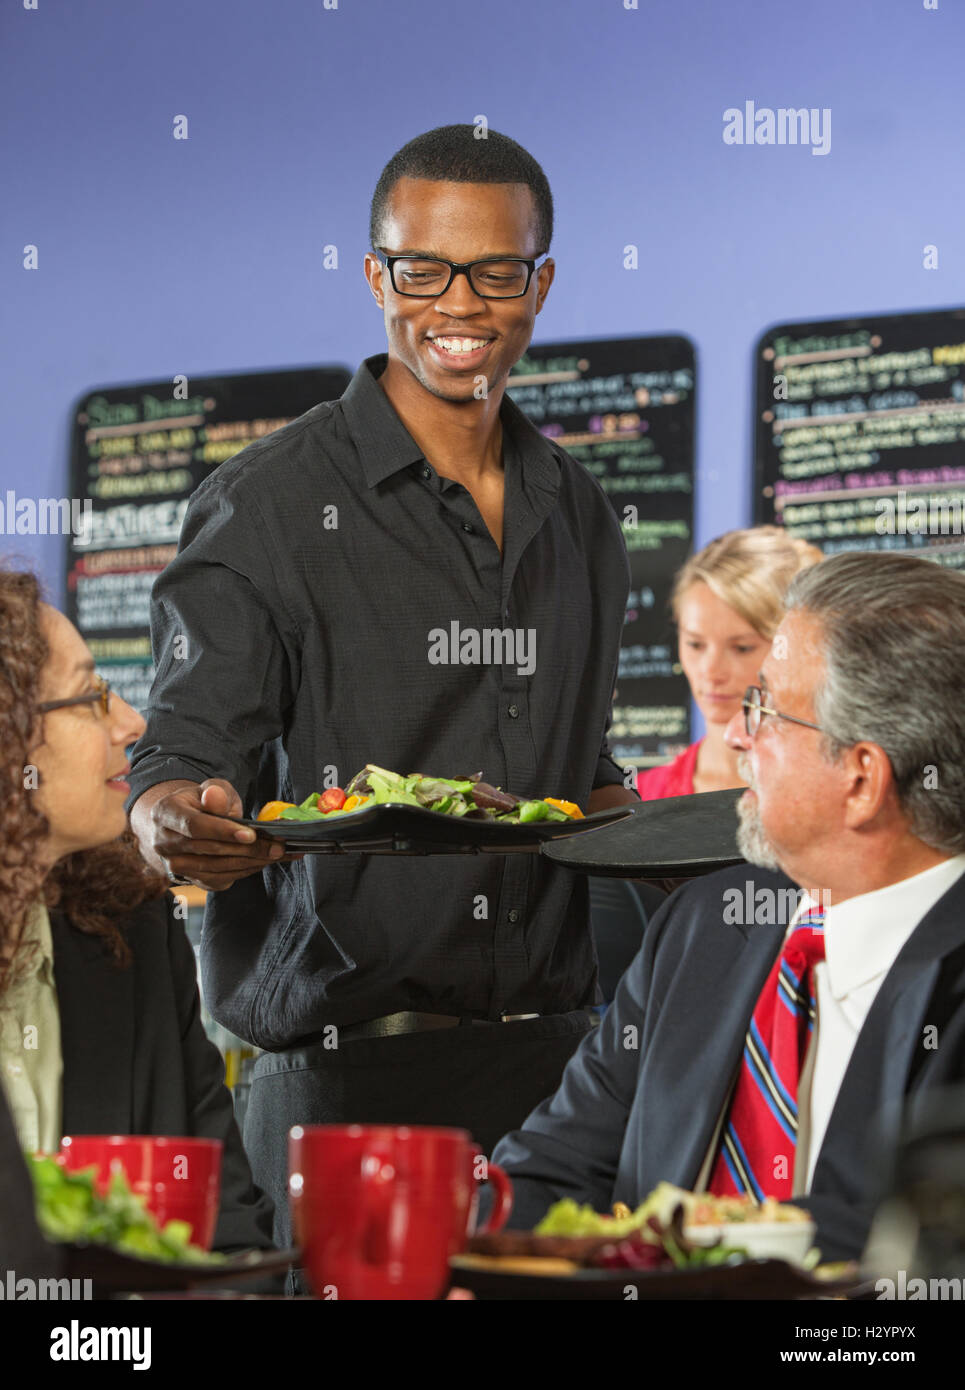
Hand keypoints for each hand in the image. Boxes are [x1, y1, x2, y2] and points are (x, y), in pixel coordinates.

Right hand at [130, 777, 292, 891]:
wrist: (187, 822)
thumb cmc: (204, 801)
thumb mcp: (212, 788)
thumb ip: (216, 792)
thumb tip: (214, 798)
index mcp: (164, 813)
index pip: (194, 826)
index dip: (222, 831)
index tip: (250, 835)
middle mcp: (163, 843)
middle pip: (209, 850)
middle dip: (247, 849)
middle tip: (277, 846)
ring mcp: (175, 865)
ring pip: (216, 868)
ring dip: (250, 862)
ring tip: (277, 854)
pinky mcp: (191, 879)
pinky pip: (220, 879)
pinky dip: (245, 871)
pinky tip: (263, 861)